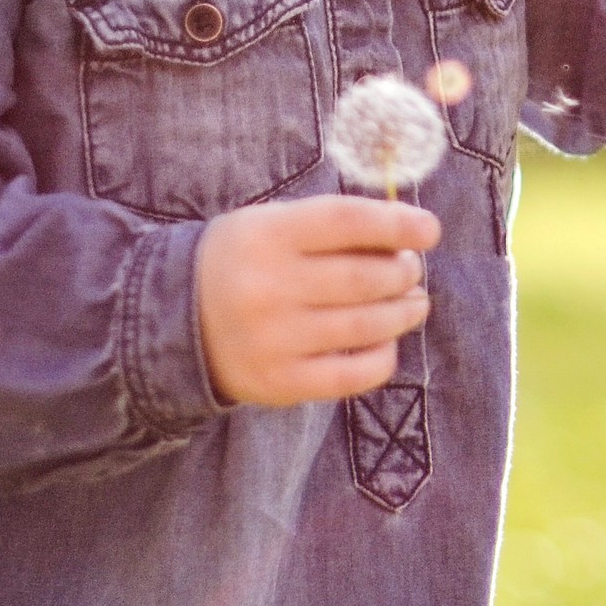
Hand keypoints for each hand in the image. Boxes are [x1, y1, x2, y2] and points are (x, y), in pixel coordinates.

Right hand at [196, 195, 440, 406]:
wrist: (176, 321)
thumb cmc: (244, 261)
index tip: (429, 230)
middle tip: (412, 270)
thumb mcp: (272, 224)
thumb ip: (332, 225)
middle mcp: (268, 286)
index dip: (397, 224)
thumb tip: (405, 231)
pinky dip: (382, 358)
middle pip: (364, 278)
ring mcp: (275, 339)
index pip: (347, 222)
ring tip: (414, 303)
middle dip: (403, 273)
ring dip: (403, 313)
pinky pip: (351, 375)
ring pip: (365, 327)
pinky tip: (387, 342)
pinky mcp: (280, 383)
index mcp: (267, 235)